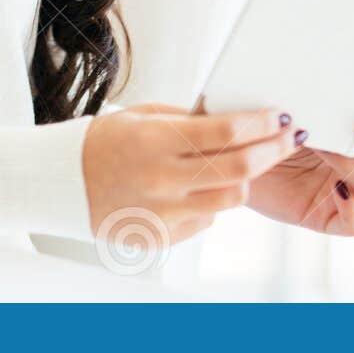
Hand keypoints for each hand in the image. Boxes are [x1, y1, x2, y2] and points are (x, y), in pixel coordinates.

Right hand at [83, 102, 302, 246]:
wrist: (64, 184)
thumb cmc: (102, 144)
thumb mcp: (142, 116)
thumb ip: (187, 118)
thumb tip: (233, 116)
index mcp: (155, 141)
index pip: (225, 132)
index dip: (260, 123)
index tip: (280, 116)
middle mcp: (161, 179)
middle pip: (239, 168)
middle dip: (273, 149)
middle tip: (290, 138)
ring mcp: (163, 212)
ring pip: (231, 199)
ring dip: (244, 178)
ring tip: (241, 163)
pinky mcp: (163, 236)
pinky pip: (206, 219)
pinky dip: (210, 202)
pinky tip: (194, 187)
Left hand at [240, 103, 353, 234]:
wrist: (231, 160)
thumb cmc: (258, 128)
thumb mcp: (281, 108)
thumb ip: (303, 97)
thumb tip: (311, 81)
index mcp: (353, 131)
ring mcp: (345, 190)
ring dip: (353, 166)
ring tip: (323, 149)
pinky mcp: (329, 217)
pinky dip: (353, 211)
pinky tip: (336, 191)